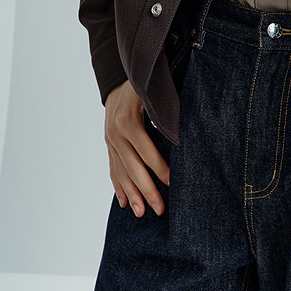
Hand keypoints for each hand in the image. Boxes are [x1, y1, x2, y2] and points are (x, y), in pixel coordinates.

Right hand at [104, 80, 169, 217]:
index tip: (174, 185)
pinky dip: (118, 186)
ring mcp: (109, 140)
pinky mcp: (108, 143)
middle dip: (147, 190)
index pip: (147, 153)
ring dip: (131, 194)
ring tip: (141, 213)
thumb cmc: (143, 84)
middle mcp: (116, 133)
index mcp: (129, 121)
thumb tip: (182, 139)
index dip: (161, 170)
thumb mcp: (154, 95)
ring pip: (121, 172)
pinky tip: (123, 202)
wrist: (117, 76)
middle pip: (133, 168)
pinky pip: (112, 168)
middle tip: (160, 209)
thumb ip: (165, 116)